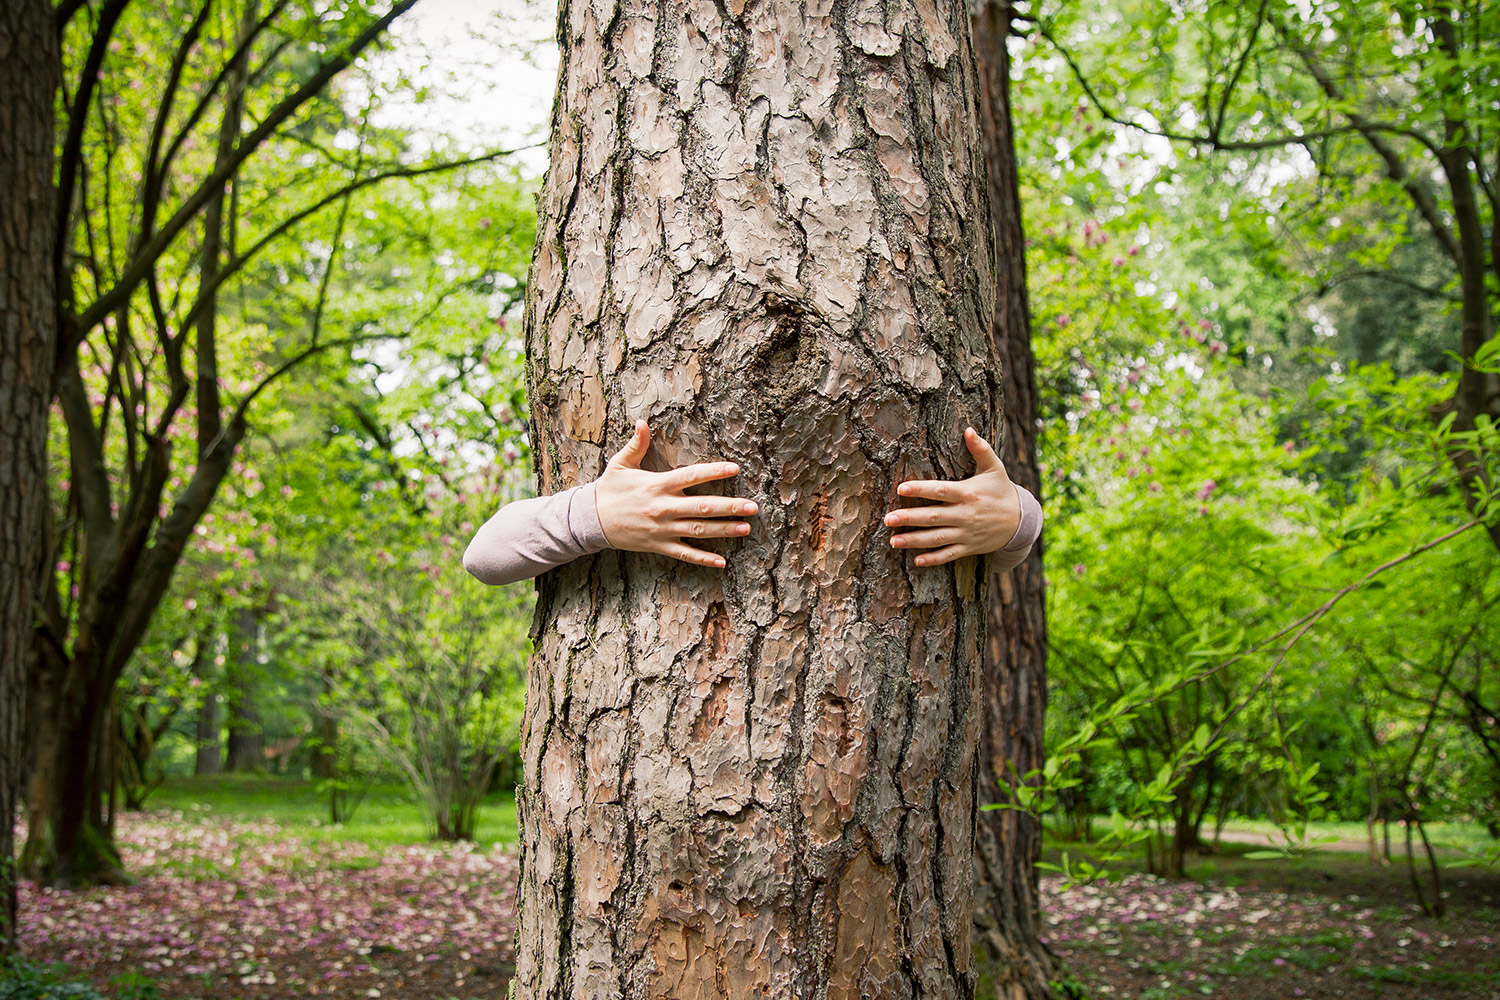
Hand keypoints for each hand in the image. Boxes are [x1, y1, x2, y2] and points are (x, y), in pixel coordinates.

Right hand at [593, 420, 757, 568]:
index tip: (735, 469)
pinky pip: (684, 554)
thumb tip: (643, 423)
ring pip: (698, 530)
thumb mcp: (620, 464)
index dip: (714, 472)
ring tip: (745, 528)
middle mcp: (663, 507)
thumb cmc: (608, 490)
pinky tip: (721, 562)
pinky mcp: (658, 545)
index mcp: (658, 484)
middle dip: (730, 506)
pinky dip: (703, 559)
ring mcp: (662, 529)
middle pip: (703, 507)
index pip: (691, 476)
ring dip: (724, 530)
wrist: (589, 520)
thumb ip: (637, 444)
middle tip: (752, 507)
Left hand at [884, 427, 1020, 567]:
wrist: (1021, 521)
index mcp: (968, 493)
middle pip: (934, 516)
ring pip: (937, 538)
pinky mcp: (969, 547)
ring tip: (893, 541)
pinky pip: (949, 555)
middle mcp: (965, 514)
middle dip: (909, 518)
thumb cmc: (1002, 490)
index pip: (941, 490)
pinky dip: (934, 559)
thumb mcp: (995, 468)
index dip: (921, 489)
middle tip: (887, 519)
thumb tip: (969, 429)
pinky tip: (916, 560)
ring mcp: (967, 533)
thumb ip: (981, 449)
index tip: (901, 488)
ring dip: (915, 541)